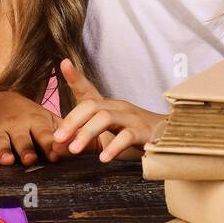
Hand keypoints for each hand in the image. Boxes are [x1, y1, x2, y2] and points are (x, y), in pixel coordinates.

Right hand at [0, 90, 61, 166]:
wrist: (0, 97)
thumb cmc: (29, 116)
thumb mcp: (47, 119)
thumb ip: (64, 132)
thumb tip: (88, 144)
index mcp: (36, 121)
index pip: (45, 134)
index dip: (50, 144)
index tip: (56, 155)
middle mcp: (17, 124)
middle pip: (22, 138)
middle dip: (26, 148)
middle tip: (31, 159)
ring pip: (0, 141)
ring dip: (3, 150)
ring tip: (7, 161)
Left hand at [52, 58, 167, 161]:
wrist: (168, 139)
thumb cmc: (132, 136)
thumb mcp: (103, 137)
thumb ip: (80, 142)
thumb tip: (54, 149)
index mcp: (107, 106)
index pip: (88, 90)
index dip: (75, 77)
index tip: (64, 64)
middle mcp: (118, 107)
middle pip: (91, 105)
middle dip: (72, 121)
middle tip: (58, 139)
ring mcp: (131, 118)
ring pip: (105, 118)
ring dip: (87, 133)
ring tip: (74, 150)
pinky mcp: (143, 132)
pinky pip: (127, 136)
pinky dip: (114, 147)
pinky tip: (104, 158)